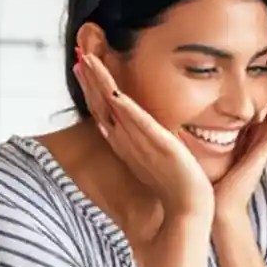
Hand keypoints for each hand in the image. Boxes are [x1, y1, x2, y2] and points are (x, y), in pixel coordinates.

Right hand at [74, 52, 212, 218]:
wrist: (187, 211)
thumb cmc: (174, 189)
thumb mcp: (156, 160)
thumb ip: (146, 144)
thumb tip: (146, 132)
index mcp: (127, 144)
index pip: (105, 111)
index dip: (93, 89)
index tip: (83, 66)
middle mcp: (128, 142)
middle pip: (103, 106)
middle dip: (90, 80)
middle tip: (79, 54)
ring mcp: (140, 144)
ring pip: (114, 109)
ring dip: (100, 84)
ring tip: (87, 60)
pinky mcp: (159, 147)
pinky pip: (140, 125)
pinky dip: (127, 110)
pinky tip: (116, 95)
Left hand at [212, 53, 266, 223]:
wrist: (213, 207)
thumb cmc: (207, 182)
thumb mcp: (201, 148)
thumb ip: (198, 132)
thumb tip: (181, 115)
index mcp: (246, 136)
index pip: (259, 103)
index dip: (262, 82)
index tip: (261, 59)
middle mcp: (258, 138)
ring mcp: (263, 145)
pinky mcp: (263, 152)